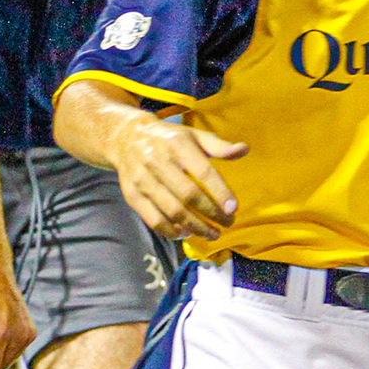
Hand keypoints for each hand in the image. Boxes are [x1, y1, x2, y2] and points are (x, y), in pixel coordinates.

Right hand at [114, 120, 245, 240]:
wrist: (125, 137)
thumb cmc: (168, 139)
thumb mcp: (194, 135)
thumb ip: (219, 146)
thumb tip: (244, 150)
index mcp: (177, 144)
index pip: (202, 171)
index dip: (219, 191)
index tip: (233, 208)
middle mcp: (158, 161)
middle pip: (188, 195)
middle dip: (211, 213)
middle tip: (227, 223)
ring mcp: (142, 179)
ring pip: (172, 211)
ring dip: (195, 226)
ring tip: (212, 233)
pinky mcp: (132, 195)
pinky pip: (153, 219)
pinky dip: (171, 231)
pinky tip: (186, 233)